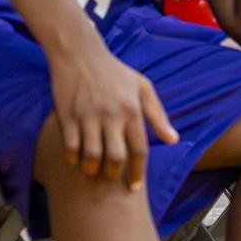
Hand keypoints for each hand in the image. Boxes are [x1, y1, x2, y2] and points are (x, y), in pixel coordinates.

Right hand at [49, 43, 177, 186]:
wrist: (79, 53)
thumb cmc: (115, 71)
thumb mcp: (143, 87)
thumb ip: (158, 115)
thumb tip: (173, 140)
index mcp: (132, 110)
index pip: (139, 150)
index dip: (138, 172)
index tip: (134, 187)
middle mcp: (111, 115)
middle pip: (115, 157)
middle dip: (114, 174)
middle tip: (111, 178)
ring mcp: (88, 116)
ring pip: (91, 155)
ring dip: (92, 169)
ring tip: (93, 171)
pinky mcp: (67, 115)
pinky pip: (70, 146)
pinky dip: (73, 158)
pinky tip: (77, 159)